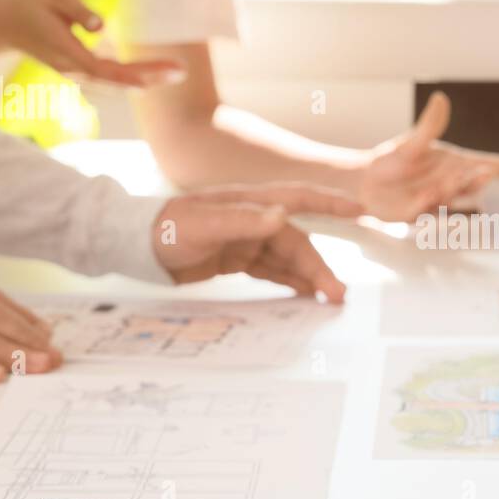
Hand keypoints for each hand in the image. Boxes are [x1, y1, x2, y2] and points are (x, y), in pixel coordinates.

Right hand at [0, 0, 186, 87]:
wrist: (7, 23)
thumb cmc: (31, 5)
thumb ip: (76, 9)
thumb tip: (100, 26)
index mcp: (66, 52)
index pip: (101, 68)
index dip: (126, 75)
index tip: (148, 81)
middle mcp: (73, 69)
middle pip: (115, 78)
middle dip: (149, 77)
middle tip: (181, 72)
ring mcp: (76, 73)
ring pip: (116, 81)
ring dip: (146, 78)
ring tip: (176, 72)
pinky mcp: (80, 70)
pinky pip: (111, 76)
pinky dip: (134, 76)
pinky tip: (156, 74)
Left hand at [152, 184, 362, 300]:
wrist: (138, 244)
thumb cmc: (167, 228)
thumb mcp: (202, 224)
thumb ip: (242, 220)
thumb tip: (283, 216)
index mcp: (251, 203)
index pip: (300, 199)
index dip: (331, 203)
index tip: (361, 209)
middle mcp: (255, 220)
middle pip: (298, 242)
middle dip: (321, 266)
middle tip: (338, 294)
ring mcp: (248, 240)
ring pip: (288, 259)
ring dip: (310, 277)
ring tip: (330, 299)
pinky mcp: (238, 259)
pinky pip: (272, 271)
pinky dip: (291, 282)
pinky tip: (306, 295)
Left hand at [357, 91, 498, 221]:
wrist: (367, 181)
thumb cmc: (394, 160)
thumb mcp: (412, 142)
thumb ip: (429, 126)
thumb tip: (440, 98)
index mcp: (455, 164)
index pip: (489, 165)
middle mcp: (450, 184)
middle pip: (473, 184)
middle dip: (479, 180)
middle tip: (484, 171)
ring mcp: (436, 201)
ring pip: (452, 198)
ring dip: (453, 190)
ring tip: (449, 180)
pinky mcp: (417, 214)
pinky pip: (425, 209)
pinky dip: (427, 201)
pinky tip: (428, 193)